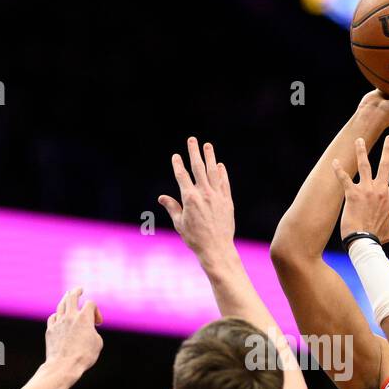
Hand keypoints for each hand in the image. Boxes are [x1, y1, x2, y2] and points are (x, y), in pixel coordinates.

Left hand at [45, 286, 103, 377]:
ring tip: (67, 296)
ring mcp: (58, 323)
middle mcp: (70, 317)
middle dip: (76, 291)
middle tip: (79, 289)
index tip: (97, 324)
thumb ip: (93, 331)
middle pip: (72, 297)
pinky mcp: (50, 330)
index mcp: (84, 318)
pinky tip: (59, 316)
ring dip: (65, 299)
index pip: (90, 303)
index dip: (96, 311)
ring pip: (61, 305)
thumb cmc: (84, 356)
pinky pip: (53, 317)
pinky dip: (57, 315)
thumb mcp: (97, 343)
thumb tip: (87, 330)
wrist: (64, 366)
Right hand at [157, 137, 235, 262]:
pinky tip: (219, 165)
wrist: (216, 249)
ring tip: (207, 145)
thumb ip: (172, 207)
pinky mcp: (227, 201)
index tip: (176, 156)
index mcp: (189, 198)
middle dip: (194, 152)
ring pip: (213, 172)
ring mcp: (217, 196)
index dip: (178, 164)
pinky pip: (224, 183)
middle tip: (192, 139)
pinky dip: (222, 173)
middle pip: (198, 168)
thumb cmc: (195, 239)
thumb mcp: (180, 223)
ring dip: (210, 157)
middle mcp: (204, 194)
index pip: (182, 176)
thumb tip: (162, 198)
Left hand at [332, 134, 388, 243]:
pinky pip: (344, 179)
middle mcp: (381, 191)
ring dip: (362, 151)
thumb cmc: (377, 237)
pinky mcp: (352, 195)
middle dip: (388, 150)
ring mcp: (366, 191)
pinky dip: (339, 170)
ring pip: (365, 166)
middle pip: (386, 166)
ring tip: (359, 140)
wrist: (364, 242)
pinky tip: (334, 162)